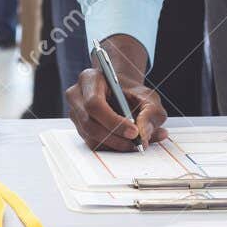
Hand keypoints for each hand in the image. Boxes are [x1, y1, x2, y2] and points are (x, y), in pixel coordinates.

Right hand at [65, 34, 167, 151]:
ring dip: (115, 145)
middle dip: (115, 137)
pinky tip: (125, 143)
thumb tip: (144, 133)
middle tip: (136, 143)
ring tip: (135, 144)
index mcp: (89, 79)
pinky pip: (93, 144)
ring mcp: (75, 114)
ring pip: (90, 137)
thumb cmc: (132, 93)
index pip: (94, 103)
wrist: (122, 94)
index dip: (113, 120)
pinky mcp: (79, 128)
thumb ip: (151, 112)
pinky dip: (111, 147)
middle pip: (89, 123)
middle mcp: (76, 96)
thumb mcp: (148, 97)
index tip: (134, 131)